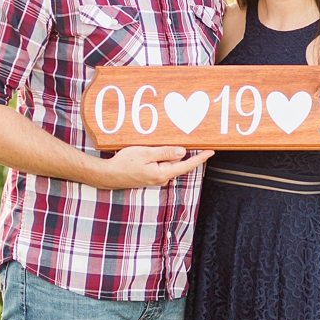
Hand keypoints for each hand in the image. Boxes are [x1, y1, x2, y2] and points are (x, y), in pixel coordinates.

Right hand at [95, 145, 213, 189]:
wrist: (109, 175)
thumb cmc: (124, 164)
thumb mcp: (145, 154)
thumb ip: (164, 153)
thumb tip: (182, 152)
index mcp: (163, 173)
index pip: (186, 165)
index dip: (200, 158)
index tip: (211, 151)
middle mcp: (161, 178)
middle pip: (178, 163)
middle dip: (183, 153)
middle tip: (189, 140)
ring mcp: (155, 178)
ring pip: (168, 163)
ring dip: (169, 154)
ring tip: (164, 144)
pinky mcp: (150, 176)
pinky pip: (160, 165)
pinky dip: (161, 157)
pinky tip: (155, 150)